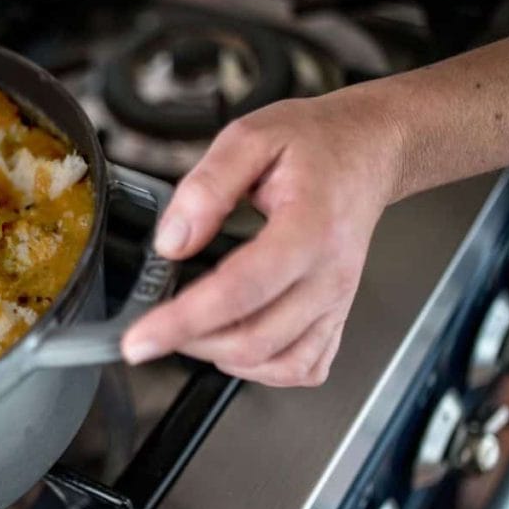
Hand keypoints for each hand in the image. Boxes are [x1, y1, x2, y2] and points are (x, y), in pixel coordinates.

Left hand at [121, 89, 403, 386]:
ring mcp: (337, 301)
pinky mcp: (337, 316)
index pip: (239, 290)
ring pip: (277, 363)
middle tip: (153, 326)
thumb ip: (206, 187)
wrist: (369, 149)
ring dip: (222, 358)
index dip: (183, 321)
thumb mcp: (250, 139)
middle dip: (190, 342)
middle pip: (254, 339)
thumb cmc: (313, 143)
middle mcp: (328, 275)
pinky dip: (263, 369)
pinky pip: (303, 367)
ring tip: (191, 329)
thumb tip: (172, 241)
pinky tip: (237, 344)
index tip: (140, 340)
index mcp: (307, 229)